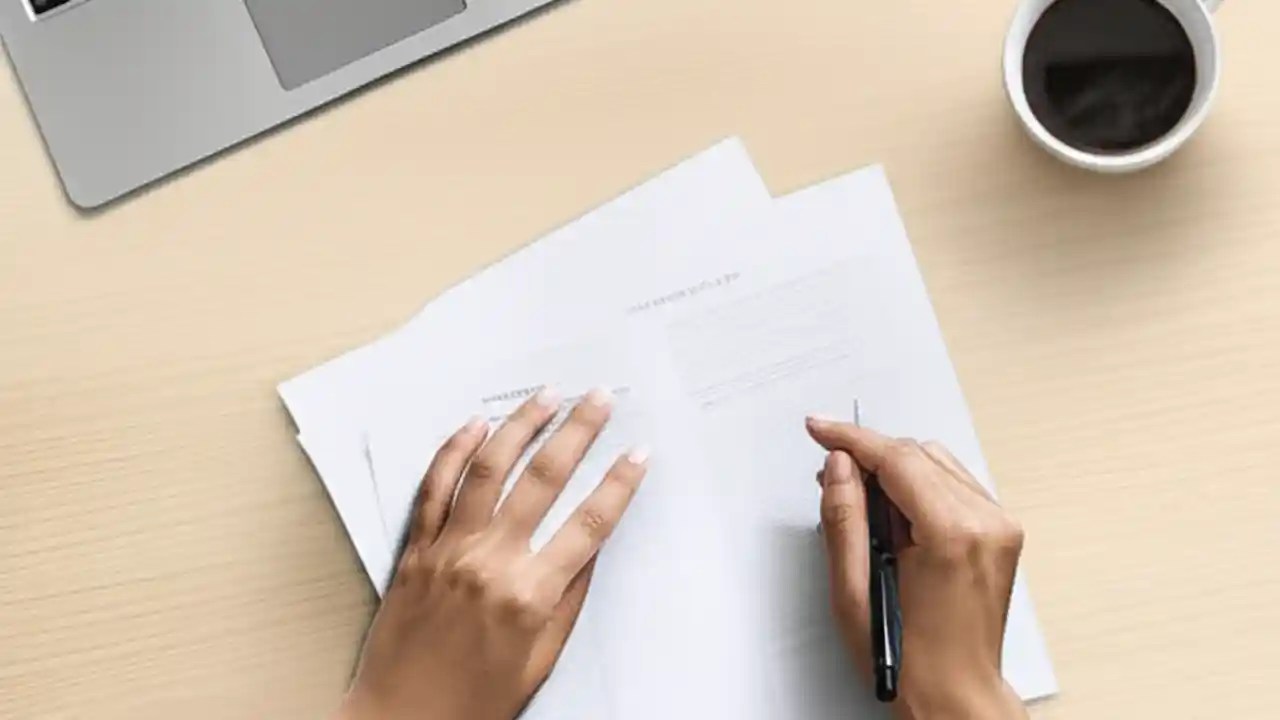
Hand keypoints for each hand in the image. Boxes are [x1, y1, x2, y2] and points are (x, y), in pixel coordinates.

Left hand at [337, 388, 647, 719]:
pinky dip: (454, 451)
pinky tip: (475, 425)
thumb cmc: (474, 702)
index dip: (620, 484)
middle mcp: (489, 562)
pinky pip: (435, 488)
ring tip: (546, 396)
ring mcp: (448, 550)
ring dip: (520, 426)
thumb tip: (590, 545)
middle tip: (599, 399)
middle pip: (543, 479)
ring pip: (487, 468)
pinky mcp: (416, 550)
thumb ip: (568, 597)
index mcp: (530, 595)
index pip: (589, 523)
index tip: (639, 454)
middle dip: (578, 432)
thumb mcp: (541, 657)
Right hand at [806, 418, 1028, 719]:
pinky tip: (896, 520)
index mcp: (953, 535)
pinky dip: (920, 489)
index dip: (851, 439)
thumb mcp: (854, 589)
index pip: (897, 459)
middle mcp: (986, 523)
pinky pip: (954, 485)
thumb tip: (840, 466)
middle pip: (918, 454)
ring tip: (864, 512)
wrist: (955, 692)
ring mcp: (999, 526)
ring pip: (937, 463)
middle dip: (870, 459)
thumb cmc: (909, 658)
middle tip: (832, 479)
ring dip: (895, 473)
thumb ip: (844, 518)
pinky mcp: (1001, 532)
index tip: (820, 428)